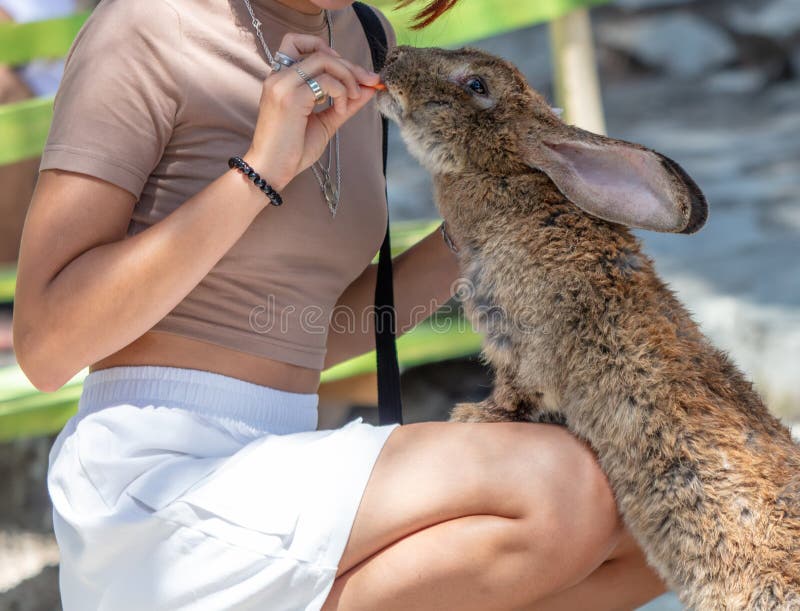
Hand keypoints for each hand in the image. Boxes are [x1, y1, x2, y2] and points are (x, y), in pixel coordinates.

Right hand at [245, 33, 380, 191]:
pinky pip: (325, 81)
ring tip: (353, 99)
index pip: (299, 42)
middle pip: (320, 52)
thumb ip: (347, 103)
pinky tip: (341, 109)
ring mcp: (283, 85)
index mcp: (281, 79)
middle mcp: (279, 76)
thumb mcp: (326, 122)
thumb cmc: (293, 150)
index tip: (348, 71)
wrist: (272, 170)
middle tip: (369, 81)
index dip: (327, 50)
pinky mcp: (291, 97)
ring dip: (348, 77)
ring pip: (323, 60)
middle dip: (350, 66)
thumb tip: (371, 87)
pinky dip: (341, 92)